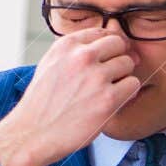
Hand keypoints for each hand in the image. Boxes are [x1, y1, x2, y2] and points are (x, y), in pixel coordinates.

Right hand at [0, 28, 140, 165]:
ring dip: (122, 77)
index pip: (102, 32)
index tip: (107, 58)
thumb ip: (74, 52)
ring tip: (107, 90)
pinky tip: (113, 101)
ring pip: (128, 64)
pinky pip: (133, 85)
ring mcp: (96, 77)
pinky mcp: (108, 99)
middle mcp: (81, 56)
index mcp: (66, 45)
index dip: (109, 46)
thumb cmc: (43, 102)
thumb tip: (107, 44)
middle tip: (110, 75)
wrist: (33, 133)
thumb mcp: (51, 64)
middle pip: (118, 44)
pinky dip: (127, 93)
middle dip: (117, 58)